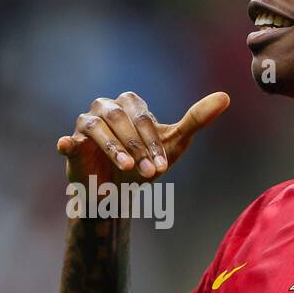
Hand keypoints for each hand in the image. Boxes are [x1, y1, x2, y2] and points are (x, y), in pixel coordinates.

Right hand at [57, 91, 228, 184]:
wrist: (119, 195)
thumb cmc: (145, 164)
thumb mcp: (172, 144)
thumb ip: (196, 120)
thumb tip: (226, 97)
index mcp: (128, 105)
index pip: (141, 117)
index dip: (152, 141)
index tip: (162, 167)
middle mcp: (105, 109)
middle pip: (119, 118)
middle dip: (136, 146)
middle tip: (150, 172)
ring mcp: (85, 125)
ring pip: (96, 127)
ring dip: (113, 147)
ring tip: (127, 168)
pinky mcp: (71, 146)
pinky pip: (67, 141)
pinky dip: (67, 143)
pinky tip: (68, 145)